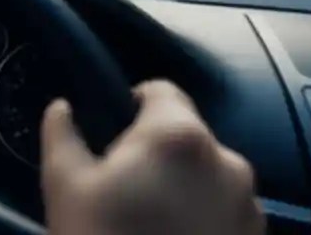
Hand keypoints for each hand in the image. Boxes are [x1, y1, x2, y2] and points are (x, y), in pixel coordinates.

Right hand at [40, 80, 262, 234]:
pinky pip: (224, 211)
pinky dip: (202, 217)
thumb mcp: (65, 187)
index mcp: (178, 136)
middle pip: (185, 135)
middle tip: (122, 187)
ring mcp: (249, 205)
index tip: (111, 131)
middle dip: (156, 152)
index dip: (131, 103)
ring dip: (183, 186)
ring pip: (207, 175)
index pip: (160, 89)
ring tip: (149, 222)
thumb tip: (61, 109)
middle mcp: (226, 162)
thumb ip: (62, 134)